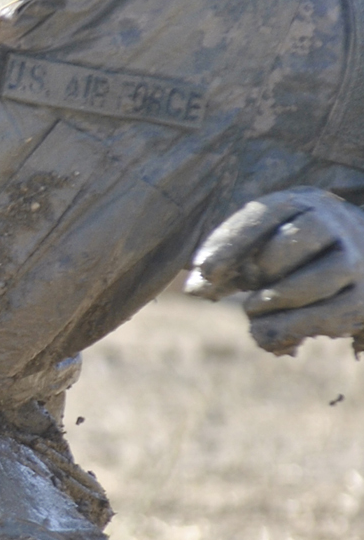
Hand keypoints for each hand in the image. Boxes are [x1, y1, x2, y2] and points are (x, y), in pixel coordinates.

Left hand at [184, 187, 363, 353]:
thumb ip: (227, 266)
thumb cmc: (299, 255)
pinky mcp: (362, 300)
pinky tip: (271, 337)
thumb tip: (193, 289)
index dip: (229, 242)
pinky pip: (322, 318)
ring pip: (302, 286)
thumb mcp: (263, 248)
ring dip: (269, 304)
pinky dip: (288, 331)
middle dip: (255, 273)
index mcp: (303, 202)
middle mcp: (334, 225)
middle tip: (247, 285)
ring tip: (254, 312)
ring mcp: (353, 262)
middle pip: (283, 249)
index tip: (203, 270)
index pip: (262, 215)